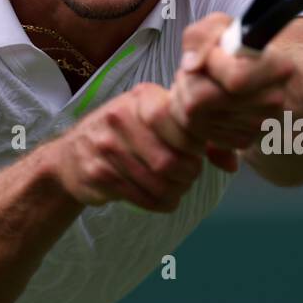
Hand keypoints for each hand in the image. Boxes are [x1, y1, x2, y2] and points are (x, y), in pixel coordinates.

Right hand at [53, 83, 204, 212]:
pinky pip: (144, 198)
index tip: (195, 150)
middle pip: (173, 160)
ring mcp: (106, 146)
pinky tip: (160, 197)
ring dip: (176, 191)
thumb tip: (232, 163)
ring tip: (174, 187)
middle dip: (189, 174)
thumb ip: (195, 135)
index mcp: (140, 98)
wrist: (69, 157)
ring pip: (160, 182)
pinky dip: (160, 203)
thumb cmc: (123, 136)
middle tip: (187, 174)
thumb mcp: (153, 122)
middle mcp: (120, 117)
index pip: (181, 122)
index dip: (196, 144)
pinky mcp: (99, 174)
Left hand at [169, 12, 292, 158]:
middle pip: (200, 100)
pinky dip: (193, 116)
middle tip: (194, 71)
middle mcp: (272, 102)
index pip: (235, 78)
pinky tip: (204, 103)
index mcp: (278, 69)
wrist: (257, 75)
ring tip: (199, 83)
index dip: (210, 63)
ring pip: (192, 118)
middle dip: (186, 82)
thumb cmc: (237, 47)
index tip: (212, 54)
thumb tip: (191, 65)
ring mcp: (258, 126)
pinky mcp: (242, 142)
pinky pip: (198, 132)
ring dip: (185, 98)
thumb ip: (202, 35)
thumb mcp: (221, 26)